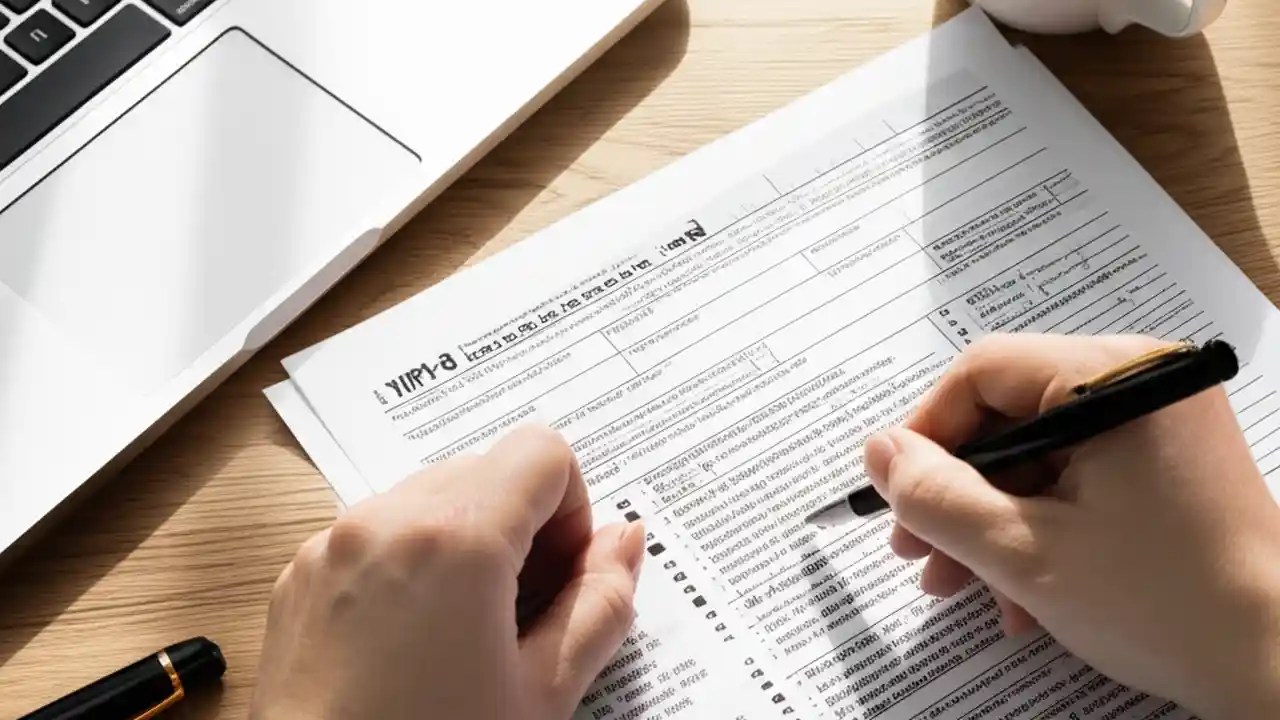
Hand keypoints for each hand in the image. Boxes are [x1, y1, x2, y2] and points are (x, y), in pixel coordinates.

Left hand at [249, 425, 644, 719]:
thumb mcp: (541, 694)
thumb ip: (601, 605)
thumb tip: (624, 541)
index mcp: (455, 540)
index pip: (543, 453)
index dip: (573, 510)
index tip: (566, 576)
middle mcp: (385, 521)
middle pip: (487, 470)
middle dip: (523, 527)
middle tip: (528, 613)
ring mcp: (333, 543)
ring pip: (432, 496)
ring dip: (468, 542)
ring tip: (470, 632)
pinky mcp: (301, 573)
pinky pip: (379, 531)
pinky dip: (414, 562)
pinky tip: (417, 639)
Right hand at [865, 334, 1279, 718]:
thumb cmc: (1169, 605)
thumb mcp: (1023, 552)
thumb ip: (935, 496)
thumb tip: (880, 452)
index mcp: (1117, 377)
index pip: (984, 372)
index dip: (925, 431)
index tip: (894, 489)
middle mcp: (1143, 383)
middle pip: (1009, 417)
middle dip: (956, 494)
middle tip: (918, 550)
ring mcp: (1160, 426)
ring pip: (1038, 457)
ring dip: (991, 523)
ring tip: (959, 584)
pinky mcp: (1168, 465)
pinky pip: (1078, 479)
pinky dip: (1040, 529)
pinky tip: (1019, 594)